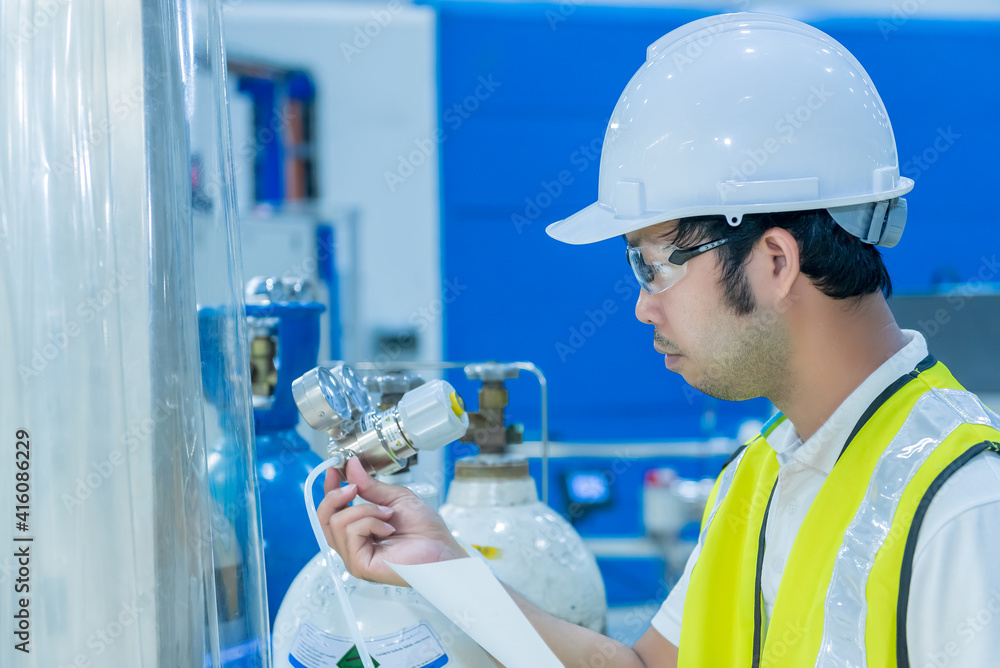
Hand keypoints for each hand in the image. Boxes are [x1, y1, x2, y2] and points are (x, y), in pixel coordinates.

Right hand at [317, 456, 467, 586]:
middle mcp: (352, 544)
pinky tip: (387, 529)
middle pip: (324, 516)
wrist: (441, 549)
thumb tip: (351, 466)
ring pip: (337, 522)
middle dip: (338, 496)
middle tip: (356, 488)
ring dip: (365, 510)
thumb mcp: (395, 498)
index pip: (330, 510)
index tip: (334, 469)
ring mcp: (354, 556)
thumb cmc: (425, 530)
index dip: (328, 488)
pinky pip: (350, 533)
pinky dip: (369, 523)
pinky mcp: (359, 565)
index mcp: (358, 529)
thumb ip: (370, 486)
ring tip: (387, 515)